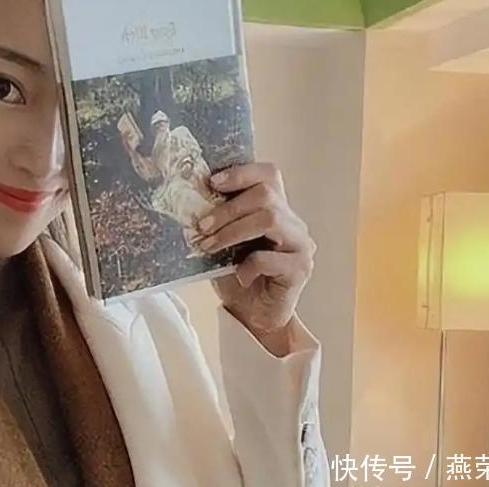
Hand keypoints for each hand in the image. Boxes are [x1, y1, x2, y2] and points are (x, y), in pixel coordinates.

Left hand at [194, 163, 316, 351]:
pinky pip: (271, 257)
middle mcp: (293, 223)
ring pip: (270, 219)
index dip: (242, 172)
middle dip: (228, 208)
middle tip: (202, 225)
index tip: (212, 181)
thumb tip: (188, 201)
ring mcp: (301, 245)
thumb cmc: (238, 276)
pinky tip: (240, 275)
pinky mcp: (300, 269)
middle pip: (266, 195)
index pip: (268, 175)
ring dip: (233, 231)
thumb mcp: (224, 242)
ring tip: (210, 245)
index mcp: (277, 210)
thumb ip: (218, 220)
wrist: (253, 317)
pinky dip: (248, 265)